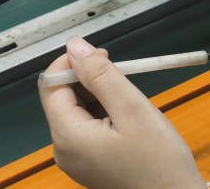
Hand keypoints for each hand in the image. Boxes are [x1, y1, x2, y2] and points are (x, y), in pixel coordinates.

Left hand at [39, 38, 204, 188]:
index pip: (51, 85)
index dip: (72, 63)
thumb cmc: (159, 162)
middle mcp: (63, 149)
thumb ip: (101, 75)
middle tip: (124, 76)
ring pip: (77, 110)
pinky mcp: (89, 163)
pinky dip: (104, 113)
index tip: (103, 55)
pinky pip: (87, 127)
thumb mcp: (132, 109)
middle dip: (89, 79)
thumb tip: (75, 46)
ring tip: (131, 103)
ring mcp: (75, 158)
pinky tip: (128, 118)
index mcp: (67, 136)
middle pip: (63, 97)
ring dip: (100, 95)